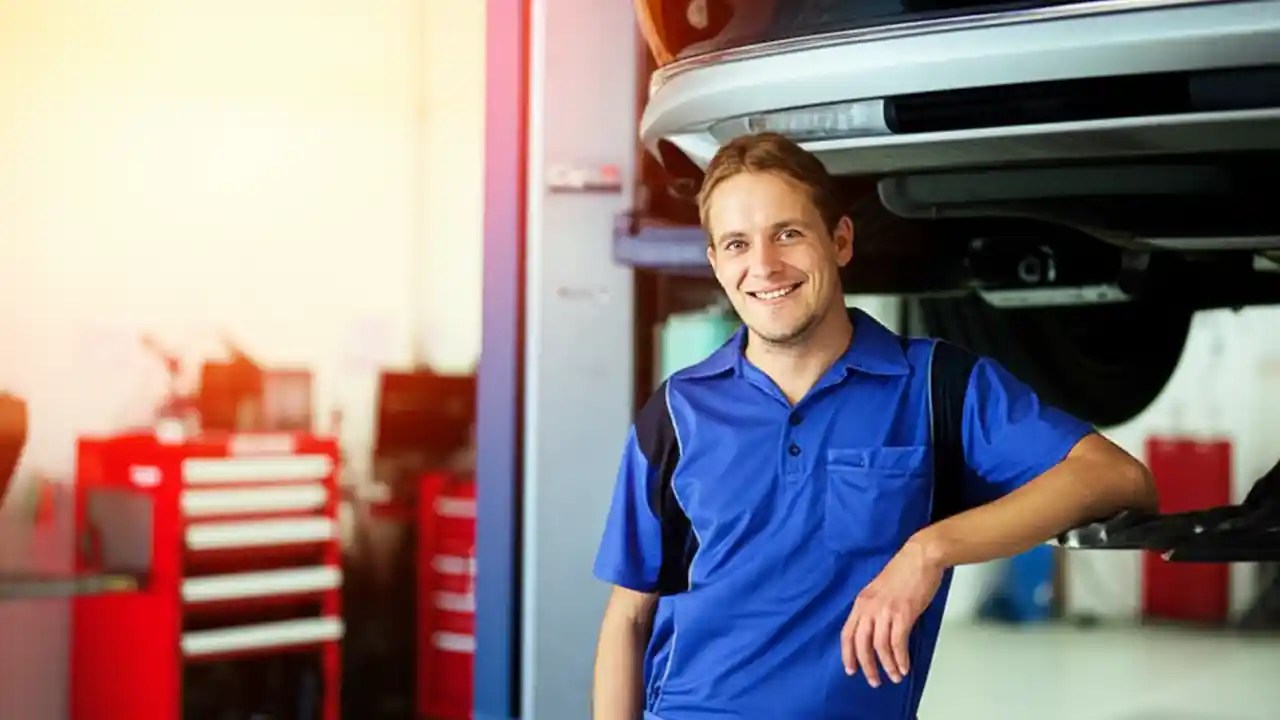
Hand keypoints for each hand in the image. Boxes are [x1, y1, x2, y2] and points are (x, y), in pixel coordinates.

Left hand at [840, 538, 944, 687]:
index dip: (847, 654)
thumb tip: (878, 631)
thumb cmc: (905, 571)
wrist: (921, 556)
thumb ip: (875, 609)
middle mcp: (869, 606)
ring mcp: (885, 610)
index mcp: (862, 601)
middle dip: (866, 666)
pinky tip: (904, 667)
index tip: (851, 669)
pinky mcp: (903, 613)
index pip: (847, 632)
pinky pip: (897, 642)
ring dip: (887, 666)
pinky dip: (900, 658)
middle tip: (874, 681)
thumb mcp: (880, 590)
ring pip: (879, 646)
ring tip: (894, 676)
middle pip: (860, 643)